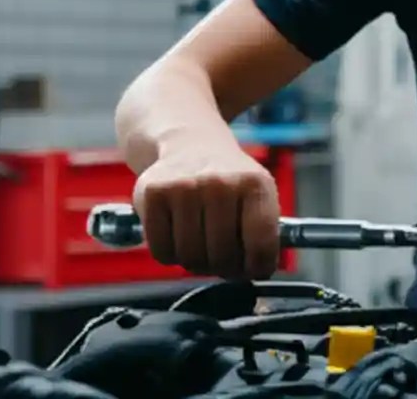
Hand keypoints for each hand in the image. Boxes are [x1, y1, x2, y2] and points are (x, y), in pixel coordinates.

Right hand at [131, 145, 279, 278]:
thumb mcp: (258, 194)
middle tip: (223, 261)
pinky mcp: (153, 193)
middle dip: (225, 268)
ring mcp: (185, 187)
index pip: (261, 243)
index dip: (259, 267)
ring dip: (197, 263)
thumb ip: (263, 232)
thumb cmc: (228, 181)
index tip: (254, 270)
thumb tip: (257, 272)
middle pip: (223, 256)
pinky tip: (179, 237)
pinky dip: (171, 255)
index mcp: (255, 184)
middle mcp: (220, 184)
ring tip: (202, 246)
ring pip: (191, 257)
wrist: (189, 142)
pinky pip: (162, 251)